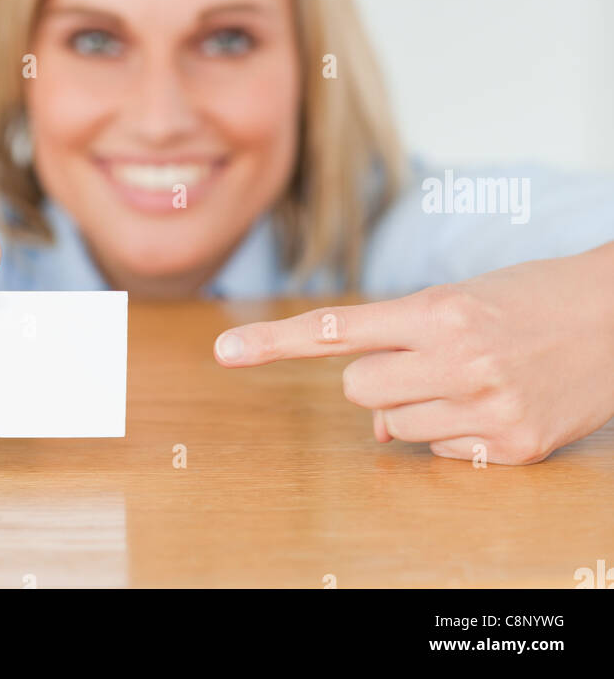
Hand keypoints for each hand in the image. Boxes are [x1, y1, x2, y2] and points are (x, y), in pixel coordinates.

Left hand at [213, 244, 613, 463]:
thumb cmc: (530, 298)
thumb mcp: (462, 300)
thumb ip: (404, 343)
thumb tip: (373, 419)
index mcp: (438, 309)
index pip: (337, 328)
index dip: (274, 342)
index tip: (223, 353)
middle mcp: (457, 359)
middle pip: (359, 391)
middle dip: (378, 379)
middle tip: (425, 358)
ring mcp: (486, 408)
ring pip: (397, 426)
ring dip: (419, 407)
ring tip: (471, 377)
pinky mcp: (513, 448)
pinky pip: (444, 453)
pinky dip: (456, 434)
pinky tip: (496, 405)